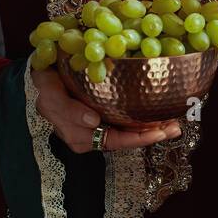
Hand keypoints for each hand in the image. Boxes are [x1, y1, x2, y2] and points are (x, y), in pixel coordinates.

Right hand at [31, 66, 182, 152]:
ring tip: (175, 120)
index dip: (138, 139)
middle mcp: (93, 135)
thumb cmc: (45, 86)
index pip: (115, 142)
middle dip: (153, 134)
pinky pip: (126, 118)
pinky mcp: (103, 111)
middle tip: (177, 126)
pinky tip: (159, 109)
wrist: (40, 75)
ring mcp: (99, 125)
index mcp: (80, 138)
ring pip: (129, 130)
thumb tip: (93, 121)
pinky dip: (143, 115)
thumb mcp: (50, 97)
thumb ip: (67, 110)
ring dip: (153, 126)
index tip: (159, 132)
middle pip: (128, 139)